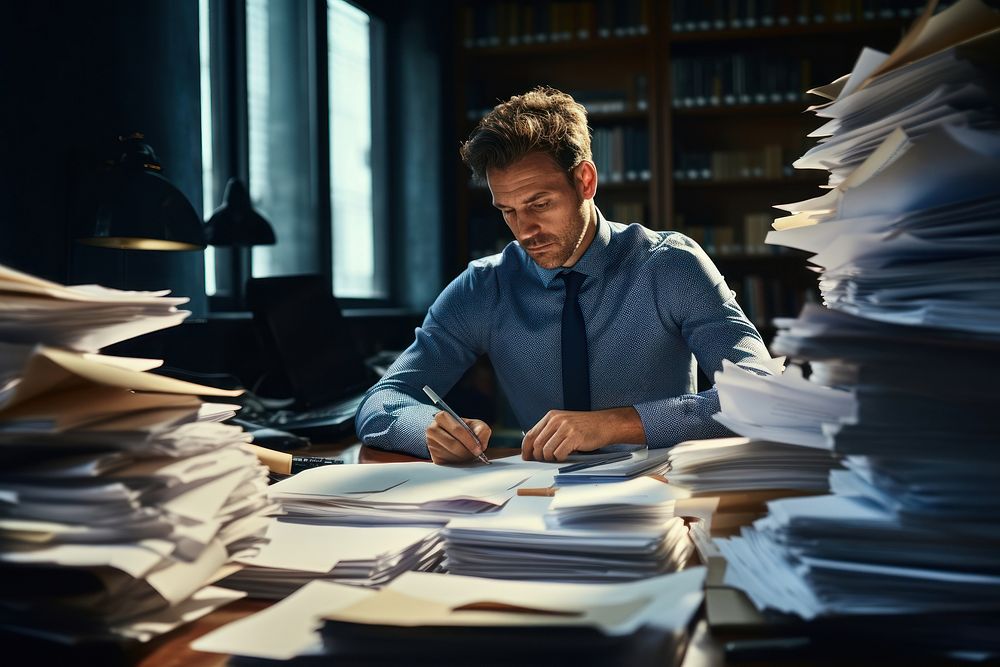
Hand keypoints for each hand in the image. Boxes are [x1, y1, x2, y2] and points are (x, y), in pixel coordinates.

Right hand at [426, 411, 491, 464]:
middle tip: (476, 454)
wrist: (453, 437)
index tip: (479, 449)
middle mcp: (433, 429)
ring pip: (451, 455)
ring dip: (463, 458)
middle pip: (453, 444)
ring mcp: (431, 444)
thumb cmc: (465, 430)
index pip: (457, 430)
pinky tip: (461, 458)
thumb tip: (480, 443)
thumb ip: (482, 430)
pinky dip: (458, 463)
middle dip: (467, 451)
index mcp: (442, 417)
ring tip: (468, 454)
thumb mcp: (475, 425)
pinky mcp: (434, 457)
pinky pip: (448, 463)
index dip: (469, 440)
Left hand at [521, 407, 644, 461]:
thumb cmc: (584, 426)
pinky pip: (559, 454)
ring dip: (551, 458)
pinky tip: (567, 455)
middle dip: (538, 457)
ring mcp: (565, 428)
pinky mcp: (574, 436)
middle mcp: (556, 420)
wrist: (604, 424)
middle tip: (544, 461)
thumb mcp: (563, 424)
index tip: (526, 457)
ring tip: (559, 456)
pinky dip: (561, 458)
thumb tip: (533, 449)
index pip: (530, 434)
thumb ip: (549, 432)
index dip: (526, 448)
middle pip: (537, 445)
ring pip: (546, 451)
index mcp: (551, 416)